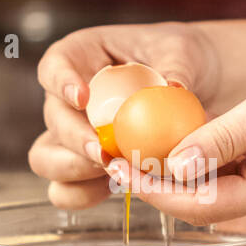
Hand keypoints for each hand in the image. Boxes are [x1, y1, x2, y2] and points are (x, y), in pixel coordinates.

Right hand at [29, 22, 220, 207]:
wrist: (200, 89)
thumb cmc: (183, 58)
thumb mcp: (184, 52)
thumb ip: (176, 67)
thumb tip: (173, 86)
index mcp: (82, 57)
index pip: (54, 66)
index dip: (60, 82)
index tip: (81, 97)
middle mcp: (69, 98)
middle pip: (52, 118)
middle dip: (74, 139)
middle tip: (105, 153)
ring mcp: (74, 135)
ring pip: (45, 158)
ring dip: (74, 170)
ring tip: (113, 171)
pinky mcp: (86, 168)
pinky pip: (65, 189)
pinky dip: (84, 194)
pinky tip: (115, 188)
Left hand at [108, 44, 245, 223]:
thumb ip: (223, 137)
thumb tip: (174, 163)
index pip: (199, 205)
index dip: (153, 190)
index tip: (117, 170)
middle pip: (209, 205)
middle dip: (162, 184)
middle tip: (119, 159)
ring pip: (226, 192)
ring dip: (187, 174)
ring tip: (143, 148)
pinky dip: (216, 164)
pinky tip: (192, 141)